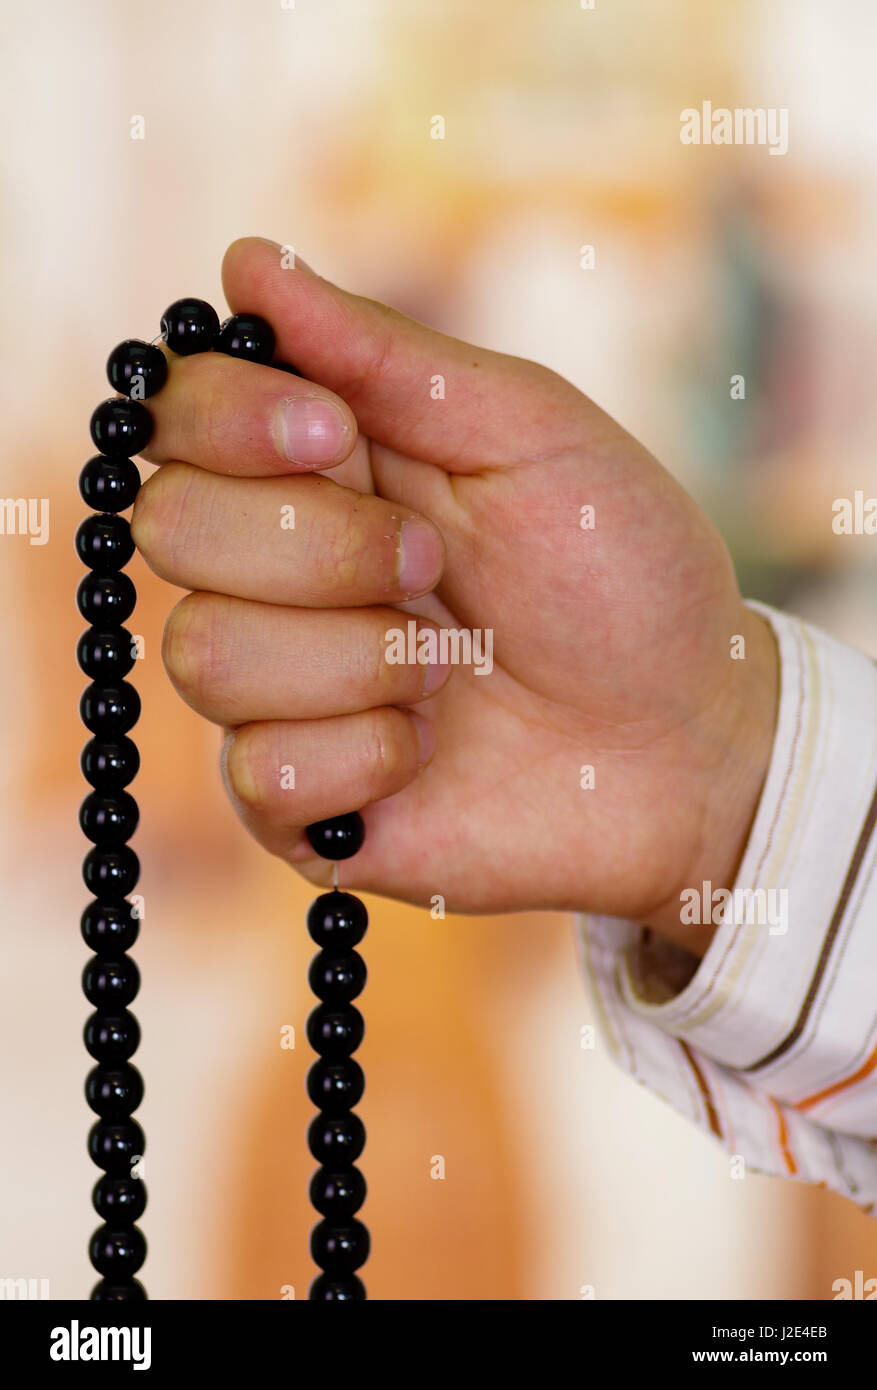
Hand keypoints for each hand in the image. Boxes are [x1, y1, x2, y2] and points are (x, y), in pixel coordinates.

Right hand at [131, 237, 777, 952]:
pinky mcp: (294, 797)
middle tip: (434, 564)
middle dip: (319, 547)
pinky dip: (368, 756)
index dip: (223, 418)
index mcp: (322, 467)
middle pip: (171, 528)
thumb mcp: (532, 437)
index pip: (177, 413)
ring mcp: (278, 688)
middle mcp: (275, 571)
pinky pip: (258, 770)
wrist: (684, 740)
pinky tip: (431, 751)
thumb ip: (390, 355)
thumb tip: (247, 261)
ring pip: (205, 655)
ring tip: (448, 672)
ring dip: (357, 659)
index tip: (332, 433)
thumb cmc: (622, 576)